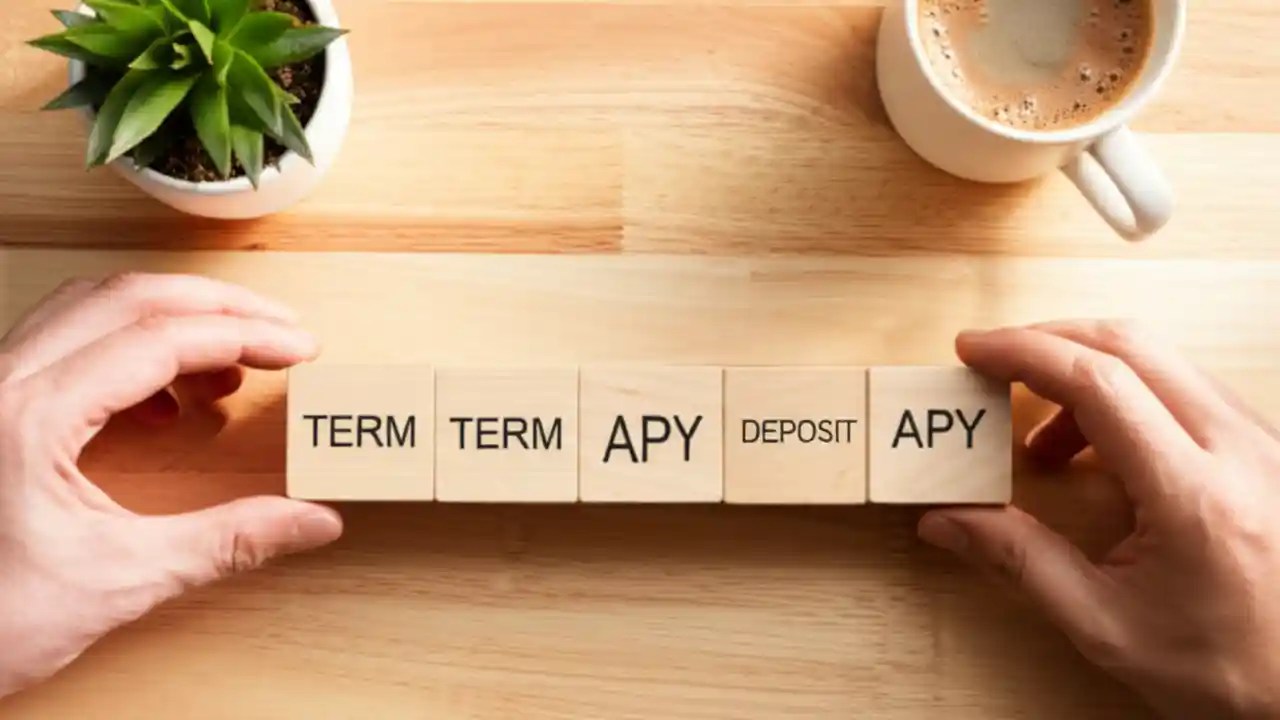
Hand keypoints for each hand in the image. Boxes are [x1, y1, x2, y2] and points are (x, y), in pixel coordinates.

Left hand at [0, 273, 341, 697]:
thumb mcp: (120, 581)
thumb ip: (226, 543)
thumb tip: (311, 522)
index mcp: (33, 415)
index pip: (162, 339)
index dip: (244, 335)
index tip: (301, 350)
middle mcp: (3, 383)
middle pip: (129, 298)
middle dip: (218, 307)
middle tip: (281, 330)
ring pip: (93, 310)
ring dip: (173, 321)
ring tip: (232, 362)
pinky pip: (66, 343)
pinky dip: (129, 353)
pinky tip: (162, 406)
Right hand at [919, 321, 1279, 719]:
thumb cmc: (1228, 668)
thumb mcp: (1105, 625)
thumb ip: (1019, 560)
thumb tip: (945, 520)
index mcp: (1194, 493)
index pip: (1098, 381)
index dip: (1024, 352)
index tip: (972, 351)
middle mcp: (1238, 448)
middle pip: (1130, 345)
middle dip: (1047, 342)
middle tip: (992, 366)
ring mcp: (1261, 442)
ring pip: (1160, 361)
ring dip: (1086, 373)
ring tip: (1042, 440)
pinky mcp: (1265, 448)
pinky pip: (1185, 388)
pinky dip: (1126, 395)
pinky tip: (1097, 447)